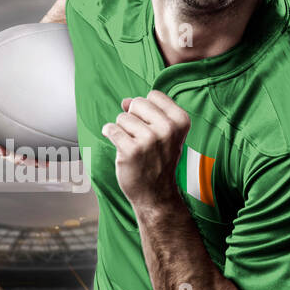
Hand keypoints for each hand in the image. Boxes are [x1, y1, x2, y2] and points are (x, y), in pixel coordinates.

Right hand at [0, 71, 45, 166]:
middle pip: (4, 154)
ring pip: (19, 158)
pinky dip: (39, 159)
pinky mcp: (22, 149)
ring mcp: (9, 148)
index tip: (0, 149)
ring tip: (40, 161)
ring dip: (29, 160)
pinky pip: (30, 157)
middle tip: (23, 157)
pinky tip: (48, 161)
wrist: (5, 104)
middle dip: (14, 157)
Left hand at [101, 90, 189, 208]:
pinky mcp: (131, 150)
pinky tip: (120, 147)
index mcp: (180, 121)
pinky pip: (111, 129)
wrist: (156, 193)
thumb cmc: (158, 160)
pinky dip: (110, 135)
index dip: (146, 110)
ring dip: (122, 130)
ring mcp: (149, 139)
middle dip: (133, 118)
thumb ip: (147, 113)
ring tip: (133, 146)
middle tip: (141, 139)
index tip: (151, 127)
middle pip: (137, 103)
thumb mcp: (164, 133)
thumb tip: (125, 101)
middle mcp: (168, 128)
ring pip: (122, 117)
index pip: (153, 95)